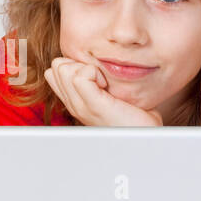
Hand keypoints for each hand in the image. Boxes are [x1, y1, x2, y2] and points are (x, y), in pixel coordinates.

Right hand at [43, 56, 162, 126]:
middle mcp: (74, 104)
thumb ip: (100, 83)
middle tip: (99, 77)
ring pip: (63, 69)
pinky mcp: (93, 105)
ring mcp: (81, 106)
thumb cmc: (136, 118)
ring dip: (86, 67)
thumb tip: (101, 63)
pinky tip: (106, 85)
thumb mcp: (111, 96)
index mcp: (76, 102)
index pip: (54, 72)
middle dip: (78, 63)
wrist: (146, 137)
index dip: (73, 64)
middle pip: (56, 67)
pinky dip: (94, 72)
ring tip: (103, 82)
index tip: (95, 74)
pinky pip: (79, 77)